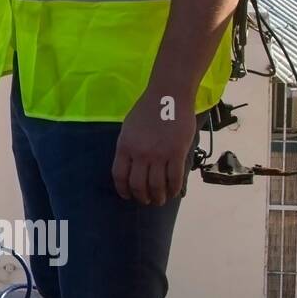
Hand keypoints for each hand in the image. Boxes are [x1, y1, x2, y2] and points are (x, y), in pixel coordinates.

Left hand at [112, 88, 197, 205]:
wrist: (168, 96)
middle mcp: (139, 154)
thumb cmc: (147, 109)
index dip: (123, 190)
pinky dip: (174, 189)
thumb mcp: (128, 128)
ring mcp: (158, 155)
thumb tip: (130, 166)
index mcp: (124, 146)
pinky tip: (174, 192)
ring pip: (156, 186)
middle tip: (147, 201)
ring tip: (160, 200)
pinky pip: (175, 178)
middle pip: (138, 185)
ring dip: (158, 197)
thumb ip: (128, 147)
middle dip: (142, 197)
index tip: (127, 196)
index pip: (119, 176)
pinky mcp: (177, 153)